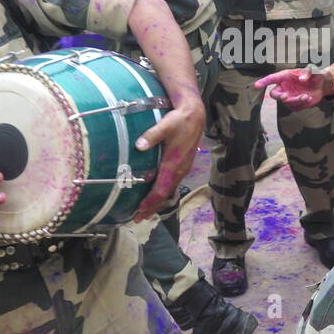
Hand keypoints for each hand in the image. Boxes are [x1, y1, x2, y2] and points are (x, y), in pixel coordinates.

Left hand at [133, 98, 204, 220]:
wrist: (196, 115)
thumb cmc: (179, 120)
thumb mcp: (165, 125)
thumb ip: (151, 136)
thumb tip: (138, 145)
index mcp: (174, 163)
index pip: (161, 189)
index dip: (150, 201)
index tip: (139, 211)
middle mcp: (179, 170)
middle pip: (165, 194)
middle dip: (152, 207)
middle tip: (138, 219)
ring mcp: (183, 169)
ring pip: (169, 190)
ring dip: (157, 202)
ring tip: (145, 212)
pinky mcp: (183, 165)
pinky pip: (172, 184)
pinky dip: (163, 193)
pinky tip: (156, 195)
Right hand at [255, 67, 333, 107]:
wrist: (321, 85)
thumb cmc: (314, 75)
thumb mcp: (313, 71)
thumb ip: (308, 73)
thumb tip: (302, 79)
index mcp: (285, 77)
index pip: (271, 79)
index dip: (263, 82)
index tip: (256, 85)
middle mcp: (285, 87)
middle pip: (274, 94)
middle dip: (279, 96)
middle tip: (286, 96)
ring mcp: (289, 96)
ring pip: (285, 102)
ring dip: (295, 101)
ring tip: (306, 96)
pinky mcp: (295, 104)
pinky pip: (294, 107)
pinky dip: (301, 104)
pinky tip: (308, 98)